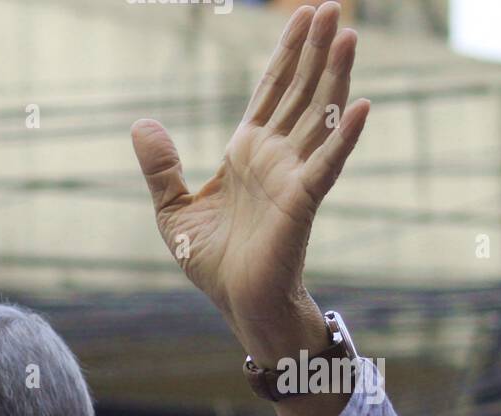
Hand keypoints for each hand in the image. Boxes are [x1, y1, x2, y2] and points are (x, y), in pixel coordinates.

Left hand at [131, 2, 368, 343]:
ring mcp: (293, 176)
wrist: (235, 301)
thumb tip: (140, 124)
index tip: (301, 15)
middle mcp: (276, 156)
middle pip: (299, 91)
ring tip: (347, 35)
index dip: (286, 53)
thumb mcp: (172, 209)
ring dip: (335, 77)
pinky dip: (343, 137)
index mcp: (247, 151)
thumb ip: (160, 167)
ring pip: (319, 116)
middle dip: (314, 50)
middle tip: (330, 6)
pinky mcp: (302, 203)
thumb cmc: (212, 259)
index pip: (271, 91)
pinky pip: (327, 165)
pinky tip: (361, 106)